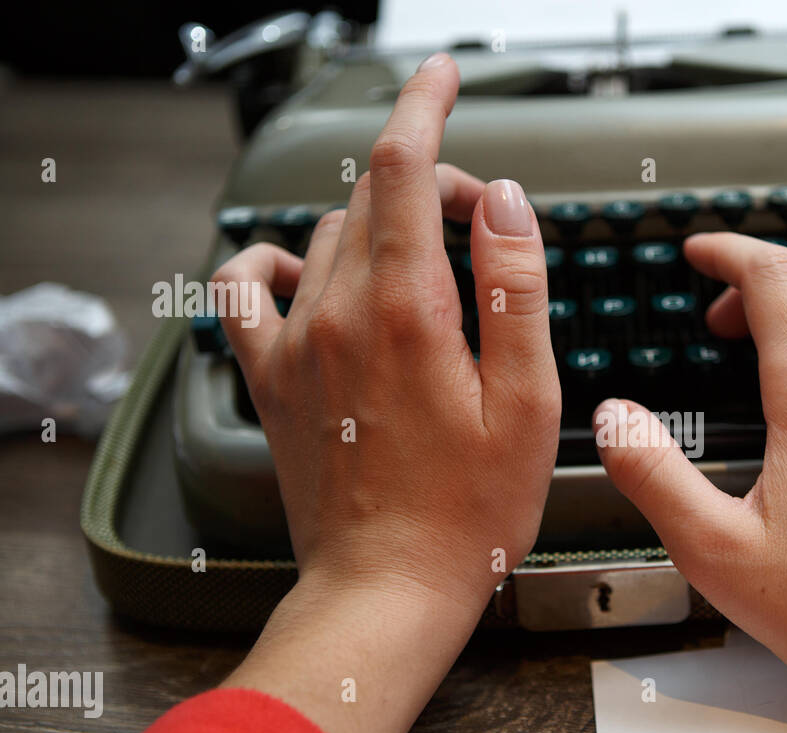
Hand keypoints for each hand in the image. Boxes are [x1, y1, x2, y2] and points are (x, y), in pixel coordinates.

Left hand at [215, 54, 559, 732]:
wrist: (389, 588)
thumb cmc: (470, 512)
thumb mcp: (529, 404)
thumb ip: (516, 291)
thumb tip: (504, 204)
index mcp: (407, 312)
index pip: (404, 169)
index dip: (425, 107)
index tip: (442, 76)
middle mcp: (338, 313)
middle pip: (374, 197)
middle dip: (433, 186)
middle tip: (485, 228)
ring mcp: (295, 345)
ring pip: (328, 234)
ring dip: (381, 225)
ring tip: (430, 271)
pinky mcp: (272, 379)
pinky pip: (244, 288)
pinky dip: (276, 261)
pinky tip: (310, 277)